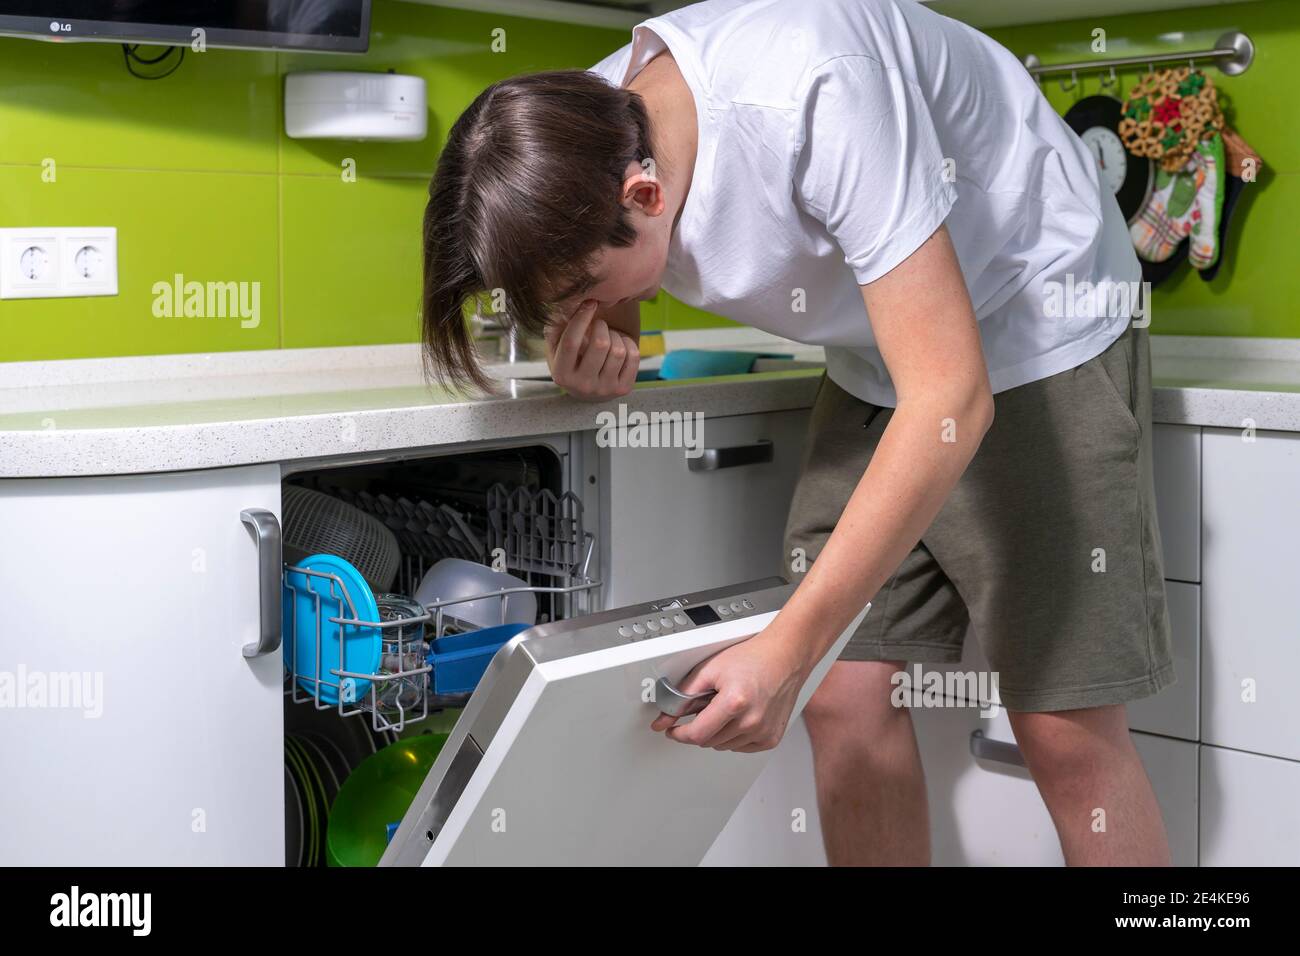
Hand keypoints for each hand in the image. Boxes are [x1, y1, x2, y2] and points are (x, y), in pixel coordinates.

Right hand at [545, 299, 638, 399]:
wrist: (588, 388)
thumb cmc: (571, 359)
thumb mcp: (556, 346)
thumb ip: (555, 328)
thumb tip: (566, 307)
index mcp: (561, 375)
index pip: (570, 342)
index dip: (580, 318)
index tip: (590, 303)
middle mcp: (583, 386)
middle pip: (600, 344)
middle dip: (601, 326)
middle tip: (599, 324)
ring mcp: (605, 389)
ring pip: (619, 350)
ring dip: (615, 335)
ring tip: (609, 335)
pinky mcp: (624, 389)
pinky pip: (633, 356)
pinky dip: (629, 344)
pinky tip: (621, 344)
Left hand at [649, 627, 811, 751]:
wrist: (785, 658)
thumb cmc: (752, 658)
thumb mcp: (710, 670)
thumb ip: (684, 695)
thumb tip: (665, 717)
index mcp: (734, 703)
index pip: (697, 734)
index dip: (679, 733)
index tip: (674, 730)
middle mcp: (751, 721)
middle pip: (709, 741)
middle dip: (699, 727)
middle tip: (705, 707)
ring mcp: (763, 732)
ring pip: (723, 746)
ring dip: (717, 732)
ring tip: (726, 707)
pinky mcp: (771, 738)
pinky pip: (741, 747)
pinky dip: (734, 736)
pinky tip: (739, 717)